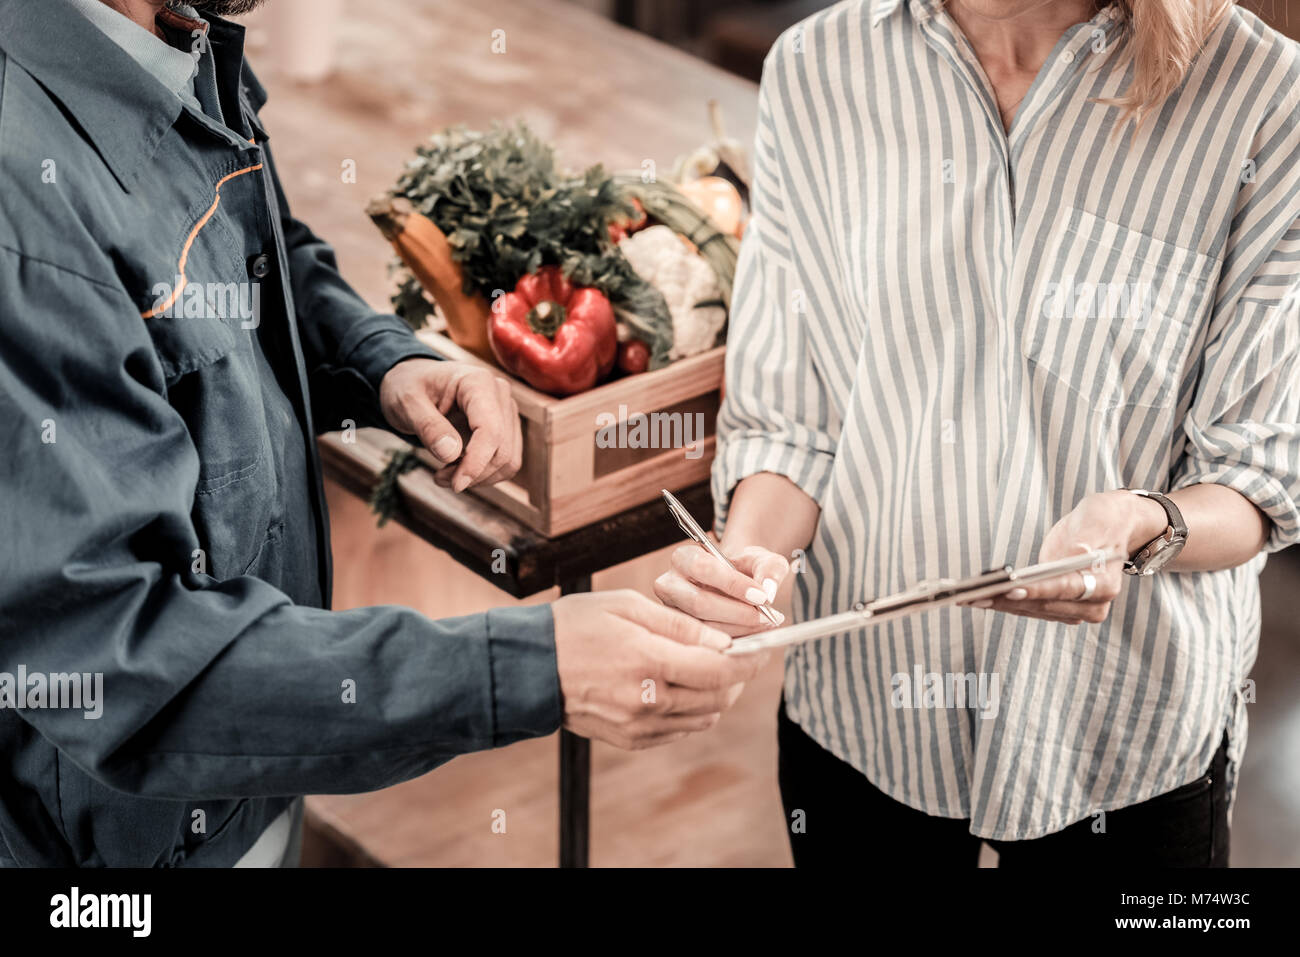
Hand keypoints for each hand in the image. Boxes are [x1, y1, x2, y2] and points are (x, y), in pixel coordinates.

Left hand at [379, 358, 521, 491]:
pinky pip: (505, 461)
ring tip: (445, 475)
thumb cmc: (407, 388)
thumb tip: (451, 454)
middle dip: (473, 473)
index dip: (476, 462)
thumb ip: (428, 426)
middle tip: (440, 479)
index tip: (456, 485)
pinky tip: (457, 469)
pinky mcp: (505, 428)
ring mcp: (506, 412)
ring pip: (508, 459)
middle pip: (503, 449)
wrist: (413, 383)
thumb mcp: (407, 404)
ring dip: (479, 477)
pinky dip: (483, 474)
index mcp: (478, 382)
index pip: (491, 430)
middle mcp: (499, 395)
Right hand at [552, 590, 769, 749]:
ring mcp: (639, 726)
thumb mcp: (627, 607)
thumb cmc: (574, 626)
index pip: (721, 668)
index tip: (764, 647)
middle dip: (739, 676)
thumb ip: (680, 626)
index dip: (751, 659)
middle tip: (742, 654)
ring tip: (713, 667)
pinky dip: (694, 711)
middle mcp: (647, 700)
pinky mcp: (630, 740)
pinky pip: (680, 730)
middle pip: (719, 697)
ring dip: (719, 694)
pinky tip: (684, 686)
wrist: (527, 667)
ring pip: (704, 717)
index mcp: (648, 661)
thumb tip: (723, 641)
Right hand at [654, 543, 788, 636]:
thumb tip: (768, 591)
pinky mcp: (682, 634)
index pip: (704, 569)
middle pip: (700, 603)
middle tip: (766, 617)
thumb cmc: (745, 569)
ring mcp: (673, 612)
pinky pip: (707, 642)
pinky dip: (734, 640)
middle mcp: (671, 584)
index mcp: (684, 558)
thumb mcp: (761, 560)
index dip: (734, 584)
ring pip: (703, 627)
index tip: (761, 597)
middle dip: (737, 613)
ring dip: (738, 630)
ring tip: (764, 625)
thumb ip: (769, 568)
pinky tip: (753, 635)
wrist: (737, 583)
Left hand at [968, 490, 1166, 624]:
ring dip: (997, 603)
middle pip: (1042, 604)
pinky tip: (976, 597)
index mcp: (1105, 584)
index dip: (1038, 590)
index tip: (1010, 588)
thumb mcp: (1097, 519)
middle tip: (973, 595)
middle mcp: (1091, 605)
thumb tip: (1069, 558)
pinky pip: (1025, 607)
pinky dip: (1001, 602)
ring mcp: (1072, 610)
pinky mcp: (1055, 607)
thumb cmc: (1102, 521)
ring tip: (965, 598)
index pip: (1065, 589)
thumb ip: (1084, 540)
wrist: (1109, 528)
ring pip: (1029, 609)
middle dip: (1006, 599)